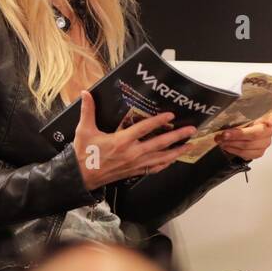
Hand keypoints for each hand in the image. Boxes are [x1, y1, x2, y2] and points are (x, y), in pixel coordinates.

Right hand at [73, 91, 196, 188]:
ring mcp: (135, 164)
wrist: (80, 177)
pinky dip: (165, 164)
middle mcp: (132, 153)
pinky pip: (154, 168)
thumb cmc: (83, 154)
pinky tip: (173, 159)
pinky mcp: (134, 172)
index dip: (158, 121)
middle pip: (160, 144)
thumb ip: (88, 110)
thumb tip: (85, 93)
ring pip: (161, 158)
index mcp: (121, 141)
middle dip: (177, 136)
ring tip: (190, 145)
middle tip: (191, 130)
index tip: (171, 115)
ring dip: (177, 151)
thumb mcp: (84, 130)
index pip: (144, 129)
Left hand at [217, 110, 271, 161]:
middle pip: (256, 133)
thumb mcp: (244, 110)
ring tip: (222, 140)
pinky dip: (235, 150)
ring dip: (233, 143)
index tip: (267, 123)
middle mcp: (270, 130)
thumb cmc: (245, 118)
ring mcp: (266, 142)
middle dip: (238, 134)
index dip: (271, 120)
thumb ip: (242, 111)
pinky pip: (248, 154)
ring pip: (249, 145)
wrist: (243, 129)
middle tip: (225, 134)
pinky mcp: (260, 151)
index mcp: (270, 116)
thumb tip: (228, 112)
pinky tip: (227, 146)